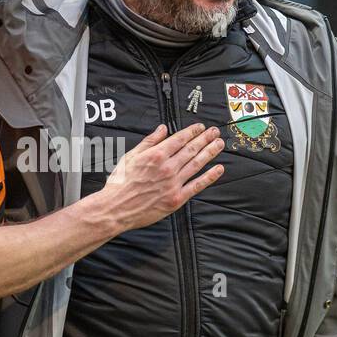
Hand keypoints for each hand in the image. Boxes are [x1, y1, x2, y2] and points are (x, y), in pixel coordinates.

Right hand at [100, 123, 224, 231]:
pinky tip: (219, 169)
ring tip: (219, 144)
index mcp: (156, 155)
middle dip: (205, 139)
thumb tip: (163, 129)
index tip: (201, 127)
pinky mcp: (176, 198)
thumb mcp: (130, 156)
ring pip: (197, 164)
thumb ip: (149, 141)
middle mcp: (167, 167)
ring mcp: (173, 183)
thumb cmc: (120, 183)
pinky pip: (197, 185)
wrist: (116, 208)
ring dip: (210, 152)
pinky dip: (210, 176)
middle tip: (215, 132)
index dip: (192, 132)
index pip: (179, 139)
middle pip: (191, 149)